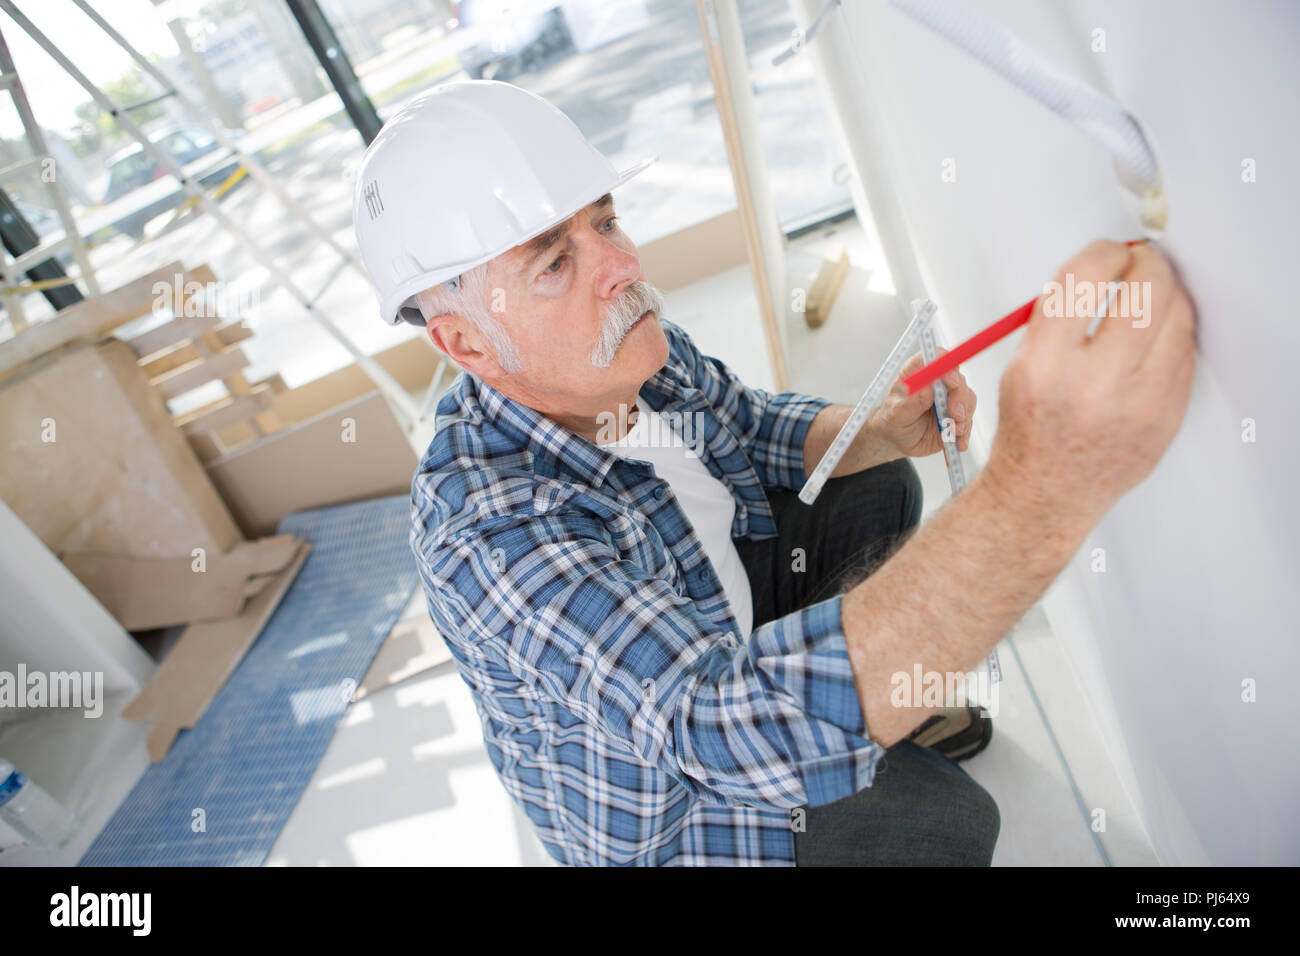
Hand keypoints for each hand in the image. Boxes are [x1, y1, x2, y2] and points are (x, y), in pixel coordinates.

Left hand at [869, 348, 976, 459]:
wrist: (897, 439)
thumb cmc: (892, 420)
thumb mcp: (896, 413)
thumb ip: (912, 402)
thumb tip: (928, 390)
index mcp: (919, 371)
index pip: (936, 357)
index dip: (946, 364)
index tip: (949, 380)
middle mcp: (938, 381)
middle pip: (957, 380)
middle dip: (959, 398)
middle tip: (955, 414)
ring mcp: (950, 398)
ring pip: (967, 400)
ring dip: (964, 417)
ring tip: (954, 432)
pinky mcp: (957, 415)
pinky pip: (967, 421)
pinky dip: (965, 433)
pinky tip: (959, 443)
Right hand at [982, 239, 1195, 530]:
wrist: (1046, 491)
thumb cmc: (1030, 431)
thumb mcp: (1021, 364)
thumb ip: (1058, 315)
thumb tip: (1102, 268)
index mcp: (1046, 366)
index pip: (1085, 278)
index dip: (1103, 252)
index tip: (1109, 252)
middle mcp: (1093, 385)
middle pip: (1145, 290)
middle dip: (1146, 265)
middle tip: (1140, 263)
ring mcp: (1138, 404)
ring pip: (1177, 318)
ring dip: (1166, 296)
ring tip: (1150, 296)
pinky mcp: (1167, 418)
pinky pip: (1186, 355)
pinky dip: (1173, 336)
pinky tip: (1155, 337)